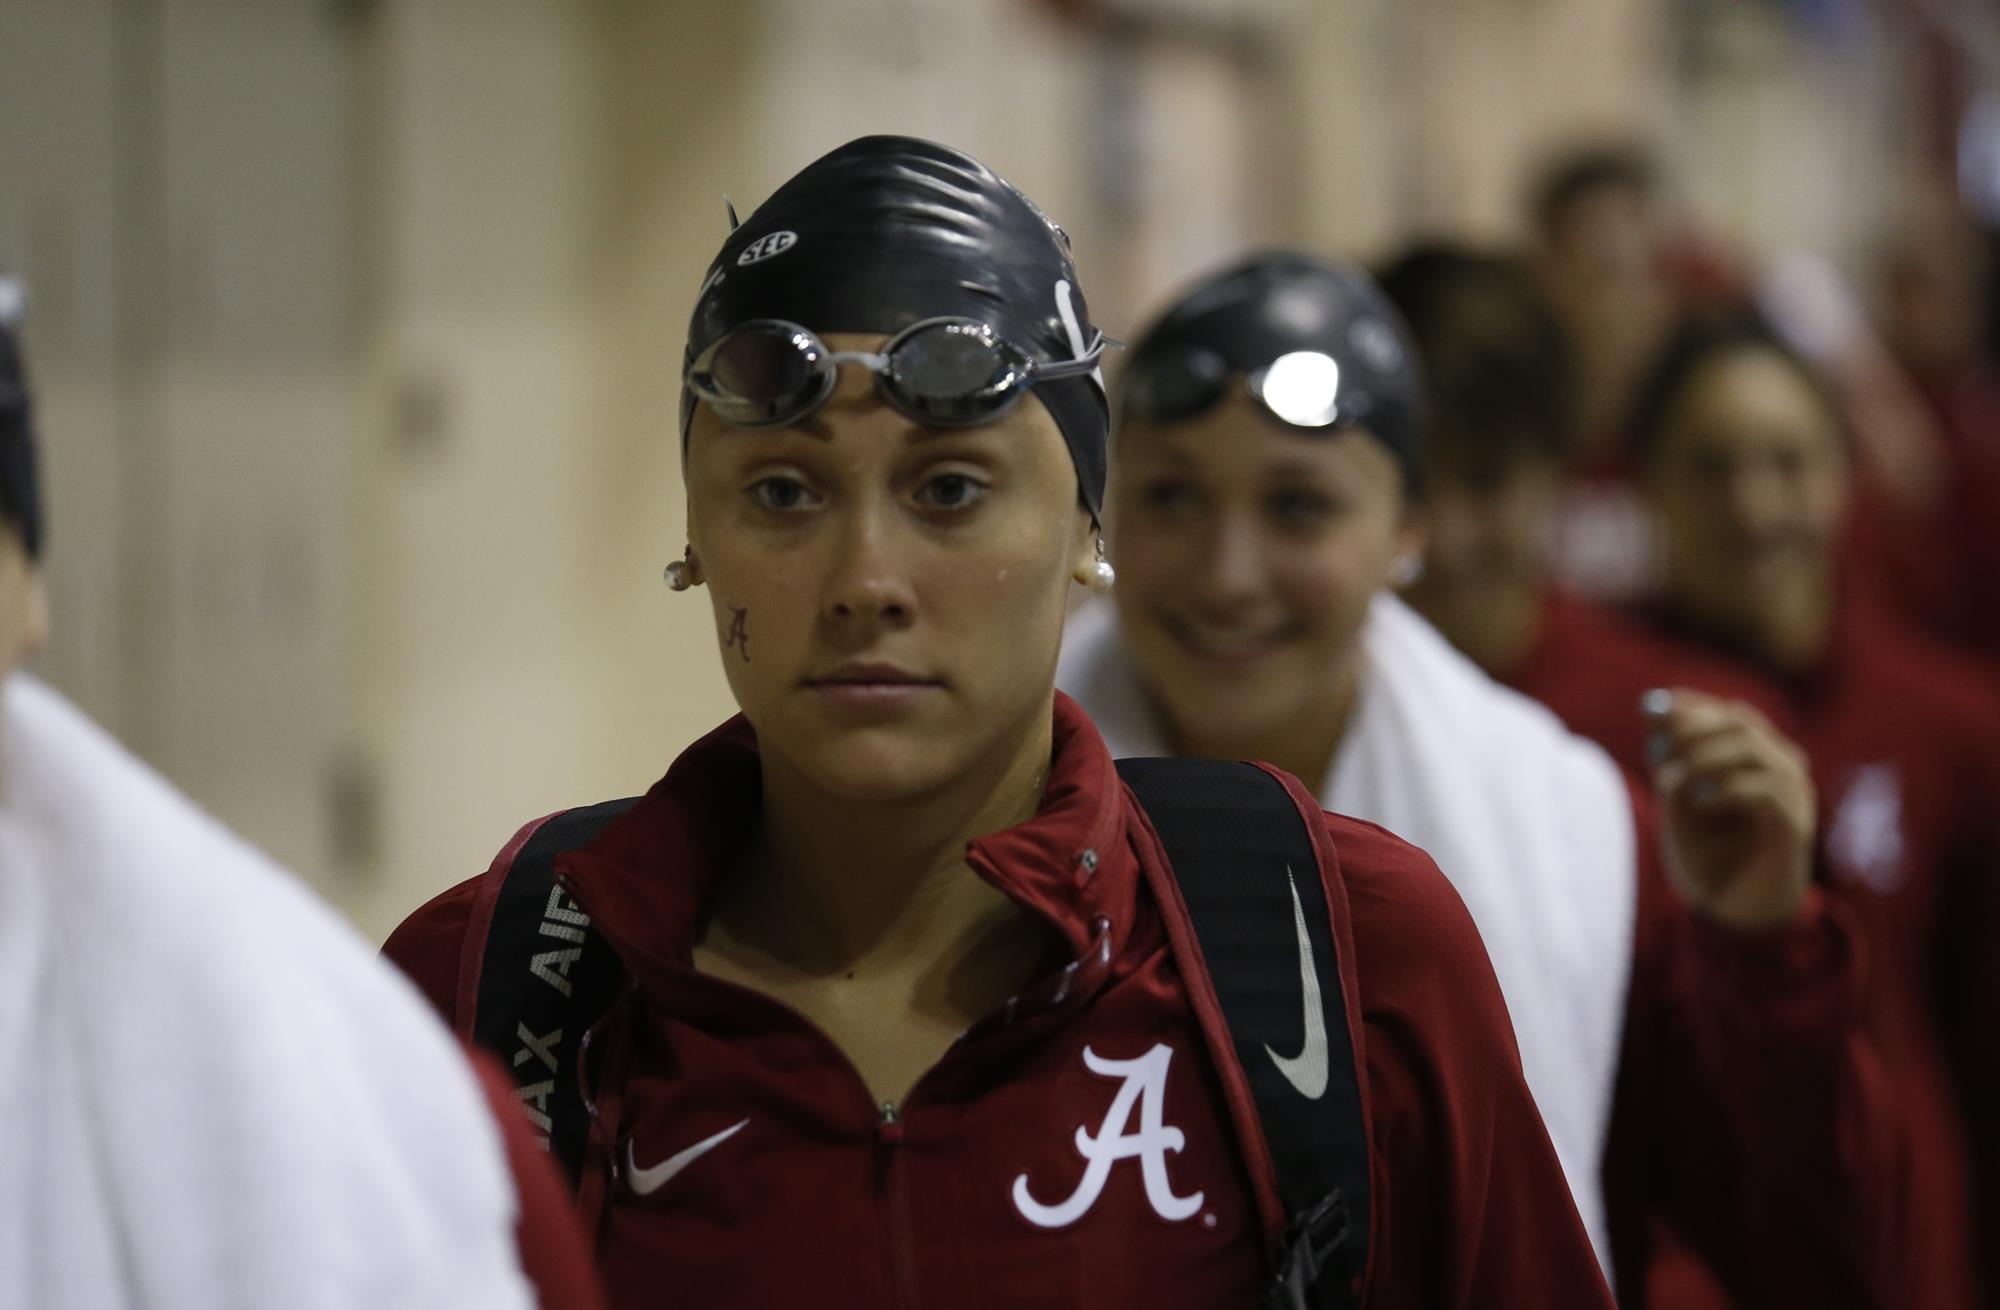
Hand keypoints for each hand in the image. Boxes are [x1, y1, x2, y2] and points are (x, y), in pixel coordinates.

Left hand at [1643, 688, 1814, 931]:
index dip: (1691, 704)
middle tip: (1658, 746)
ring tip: (1675, 776)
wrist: (1731, 909)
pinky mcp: (1796, 824)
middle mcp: (1779, 766)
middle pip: (1741, 722)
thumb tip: (1652, 708)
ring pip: (1755, 748)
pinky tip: (1700, 801)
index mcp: (1754, 757)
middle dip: (1693, 728)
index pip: (1727, 712)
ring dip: (1706, 755)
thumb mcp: (1676, 800)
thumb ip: (1670, 758)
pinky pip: (1768, 789)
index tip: (1651, 705)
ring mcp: (1793, 793)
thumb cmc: (1705, 852)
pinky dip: (1729, 787)